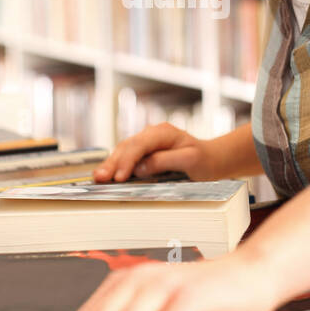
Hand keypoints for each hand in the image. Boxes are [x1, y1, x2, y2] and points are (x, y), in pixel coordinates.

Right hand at [93, 122, 220, 181]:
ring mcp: (147, 142)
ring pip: (123, 150)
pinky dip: (116, 165)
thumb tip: (141, 167)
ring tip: (98, 177)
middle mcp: (152, 134)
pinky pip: (126, 156)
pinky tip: (106, 173)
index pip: (140, 145)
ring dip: (110, 164)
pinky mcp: (144, 151)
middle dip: (113, 163)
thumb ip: (165, 161)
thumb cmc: (204, 159)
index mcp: (164, 132)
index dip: (128, 161)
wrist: (211, 159)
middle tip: (101, 178)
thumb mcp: (190, 160)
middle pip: (127, 147)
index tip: (120, 176)